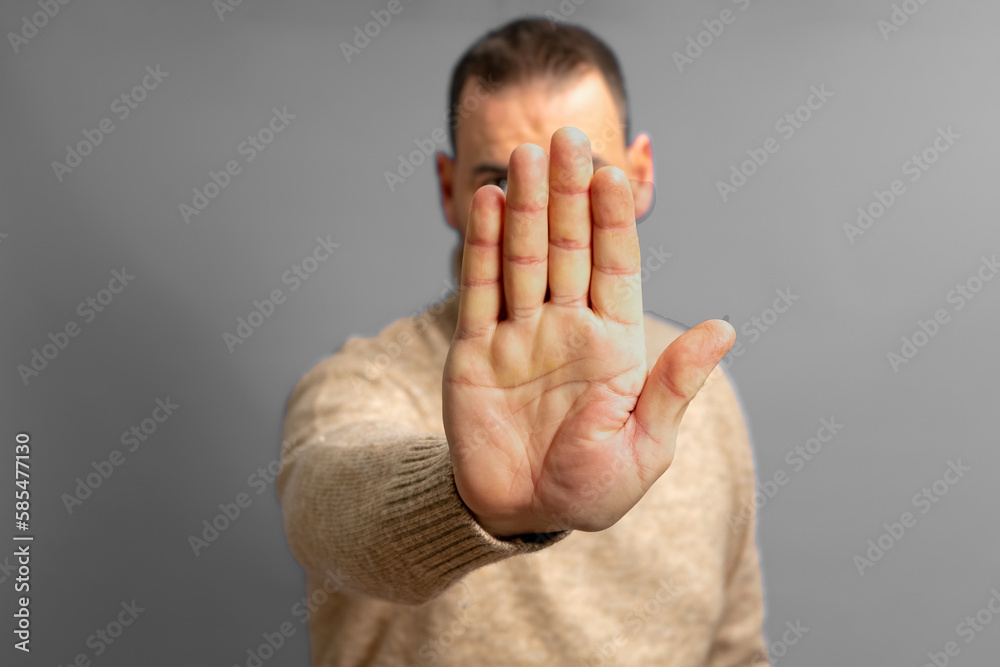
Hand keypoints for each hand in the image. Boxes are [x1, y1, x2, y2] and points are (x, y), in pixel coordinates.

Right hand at [442, 127, 733, 536]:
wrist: (522, 514)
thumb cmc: (592, 488)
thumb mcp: (645, 445)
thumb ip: (675, 384)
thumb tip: (726, 327)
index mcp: (613, 343)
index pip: (616, 266)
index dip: (614, 220)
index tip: (612, 174)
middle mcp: (567, 326)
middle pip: (569, 247)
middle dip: (568, 194)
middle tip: (566, 137)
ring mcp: (520, 334)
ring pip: (524, 257)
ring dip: (524, 208)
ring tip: (525, 157)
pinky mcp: (476, 350)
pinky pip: (480, 291)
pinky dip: (482, 247)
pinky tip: (487, 204)